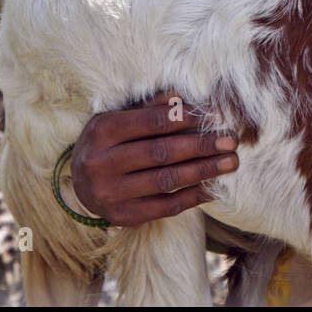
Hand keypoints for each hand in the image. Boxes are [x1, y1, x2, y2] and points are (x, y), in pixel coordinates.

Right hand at [70, 88, 238, 225]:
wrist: (81, 184)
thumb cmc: (109, 143)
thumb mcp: (120, 118)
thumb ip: (150, 107)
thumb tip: (183, 96)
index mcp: (103, 131)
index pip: (152, 122)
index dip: (186, 118)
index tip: (215, 117)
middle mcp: (102, 163)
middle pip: (161, 152)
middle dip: (201, 146)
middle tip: (231, 141)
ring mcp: (111, 193)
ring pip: (166, 180)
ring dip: (203, 170)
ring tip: (230, 162)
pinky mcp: (122, 216)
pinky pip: (165, 206)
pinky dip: (193, 196)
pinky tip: (213, 187)